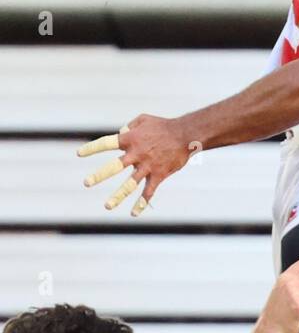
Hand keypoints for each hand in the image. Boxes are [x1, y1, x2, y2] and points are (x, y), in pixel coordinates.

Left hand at [77, 114, 196, 215]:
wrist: (186, 135)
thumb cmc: (163, 125)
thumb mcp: (144, 119)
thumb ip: (129, 126)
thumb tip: (119, 134)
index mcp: (131, 139)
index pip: (107, 143)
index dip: (92, 148)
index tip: (79, 154)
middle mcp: (137, 154)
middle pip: (115, 166)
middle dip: (100, 175)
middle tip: (86, 182)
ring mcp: (147, 166)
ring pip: (130, 184)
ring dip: (118, 195)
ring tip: (107, 206)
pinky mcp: (158, 175)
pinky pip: (148, 191)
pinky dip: (142, 203)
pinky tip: (134, 213)